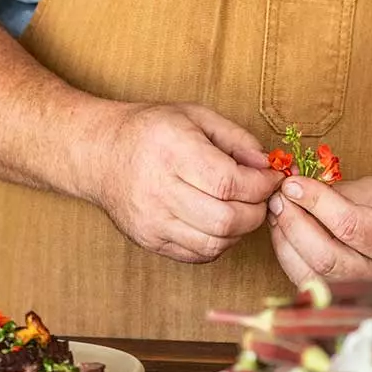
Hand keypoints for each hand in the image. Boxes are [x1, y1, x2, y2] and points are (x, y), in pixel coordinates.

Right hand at [81, 102, 277, 262]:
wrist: (99, 154)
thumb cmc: (151, 130)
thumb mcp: (197, 116)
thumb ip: (238, 139)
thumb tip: (269, 165)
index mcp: (173, 152)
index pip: (230, 183)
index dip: (262, 185)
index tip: (272, 177)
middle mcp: (159, 190)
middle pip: (226, 219)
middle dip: (257, 210)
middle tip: (261, 196)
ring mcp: (151, 221)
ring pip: (215, 243)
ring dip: (241, 230)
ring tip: (242, 208)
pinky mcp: (149, 241)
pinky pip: (198, 254)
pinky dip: (219, 242)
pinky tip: (220, 221)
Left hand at [266, 175, 371, 285]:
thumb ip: (342, 193)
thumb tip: (299, 189)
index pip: (349, 225)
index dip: (316, 203)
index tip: (294, 184)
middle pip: (325, 257)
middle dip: (294, 224)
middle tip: (280, 198)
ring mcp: (363, 293)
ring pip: (311, 275)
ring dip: (285, 242)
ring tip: (278, 213)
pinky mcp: (345, 299)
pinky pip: (307, 283)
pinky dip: (290, 258)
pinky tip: (284, 234)